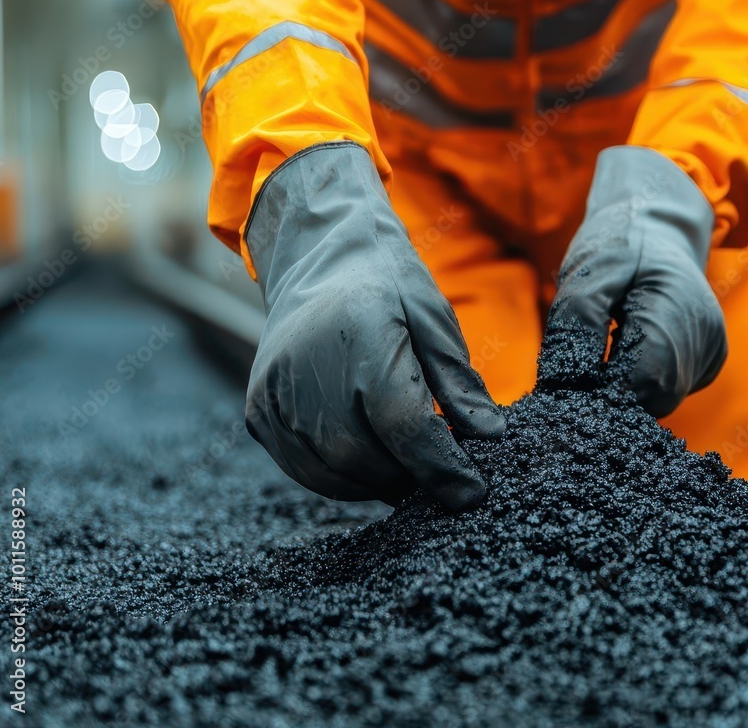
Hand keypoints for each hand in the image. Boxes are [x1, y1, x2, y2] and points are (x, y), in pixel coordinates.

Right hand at [244, 142, 504, 509]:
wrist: (317, 255)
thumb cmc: (386, 284)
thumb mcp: (434, 318)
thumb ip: (459, 382)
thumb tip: (489, 436)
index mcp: (360, 339)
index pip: (405, 427)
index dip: (444, 469)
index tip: (473, 493)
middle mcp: (308, 371)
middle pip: (367, 459)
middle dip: (412, 477)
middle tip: (442, 472)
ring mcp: (275, 395)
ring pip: (334, 473)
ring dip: (378, 482)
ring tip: (408, 465)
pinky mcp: (258, 412)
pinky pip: (305, 468)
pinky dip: (343, 475)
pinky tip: (371, 458)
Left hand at [546, 146, 726, 415]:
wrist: (659, 229)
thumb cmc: (621, 244)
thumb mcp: (588, 271)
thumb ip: (577, 323)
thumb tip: (569, 383)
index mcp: (679, 309)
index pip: (644, 381)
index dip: (602, 388)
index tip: (573, 374)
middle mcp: (706, 339)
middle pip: (653, 397)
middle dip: (611, 390)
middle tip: (586, 357)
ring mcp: (710, 355)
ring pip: (659, 399)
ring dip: (625, 384)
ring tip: (612, 339)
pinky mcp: (704, 366)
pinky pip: (666, 390)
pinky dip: (639, 379)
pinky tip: (629, 345)